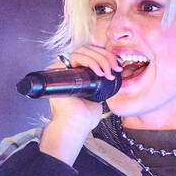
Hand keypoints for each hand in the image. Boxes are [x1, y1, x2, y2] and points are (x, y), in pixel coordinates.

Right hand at [39, 43, 120, 164]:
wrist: (76, 125)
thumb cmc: (85, 117)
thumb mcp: (98, 96)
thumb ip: (101, 86)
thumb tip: (110, 77)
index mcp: (76, 72)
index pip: (92, 53)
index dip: (106, 56)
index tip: (117, 67)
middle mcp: (67, 68)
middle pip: (89, 49)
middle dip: (106, 57)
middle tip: (115, 70)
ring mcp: (61, 68)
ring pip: (84, 50)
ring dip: (101, 59)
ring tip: (108, 74)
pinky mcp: (57, 69)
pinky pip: (76, 56)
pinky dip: (91, 61)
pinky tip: (99, 72)